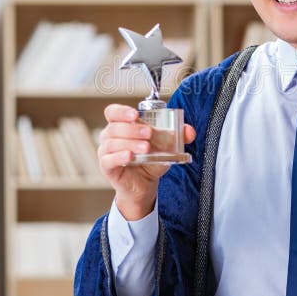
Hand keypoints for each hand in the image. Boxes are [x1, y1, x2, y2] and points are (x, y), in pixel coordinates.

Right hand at [98, 103, 195, 219]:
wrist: (145, 184)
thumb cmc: (150, 160)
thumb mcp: (166, 146)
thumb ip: (178, 136)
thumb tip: (190, 131)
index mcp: (122, 126)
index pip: (113, 112)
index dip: (122, 111)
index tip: (136, 114)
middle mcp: (110, 136)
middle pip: (115, 127)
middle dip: (134, 129)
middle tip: (150, 133)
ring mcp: (106, 151)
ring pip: (112, 142)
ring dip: (131, 142)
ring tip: (146, 148)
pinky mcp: (107, 166)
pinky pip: (109, 159)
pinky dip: (119, 156)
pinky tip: (130, 156)